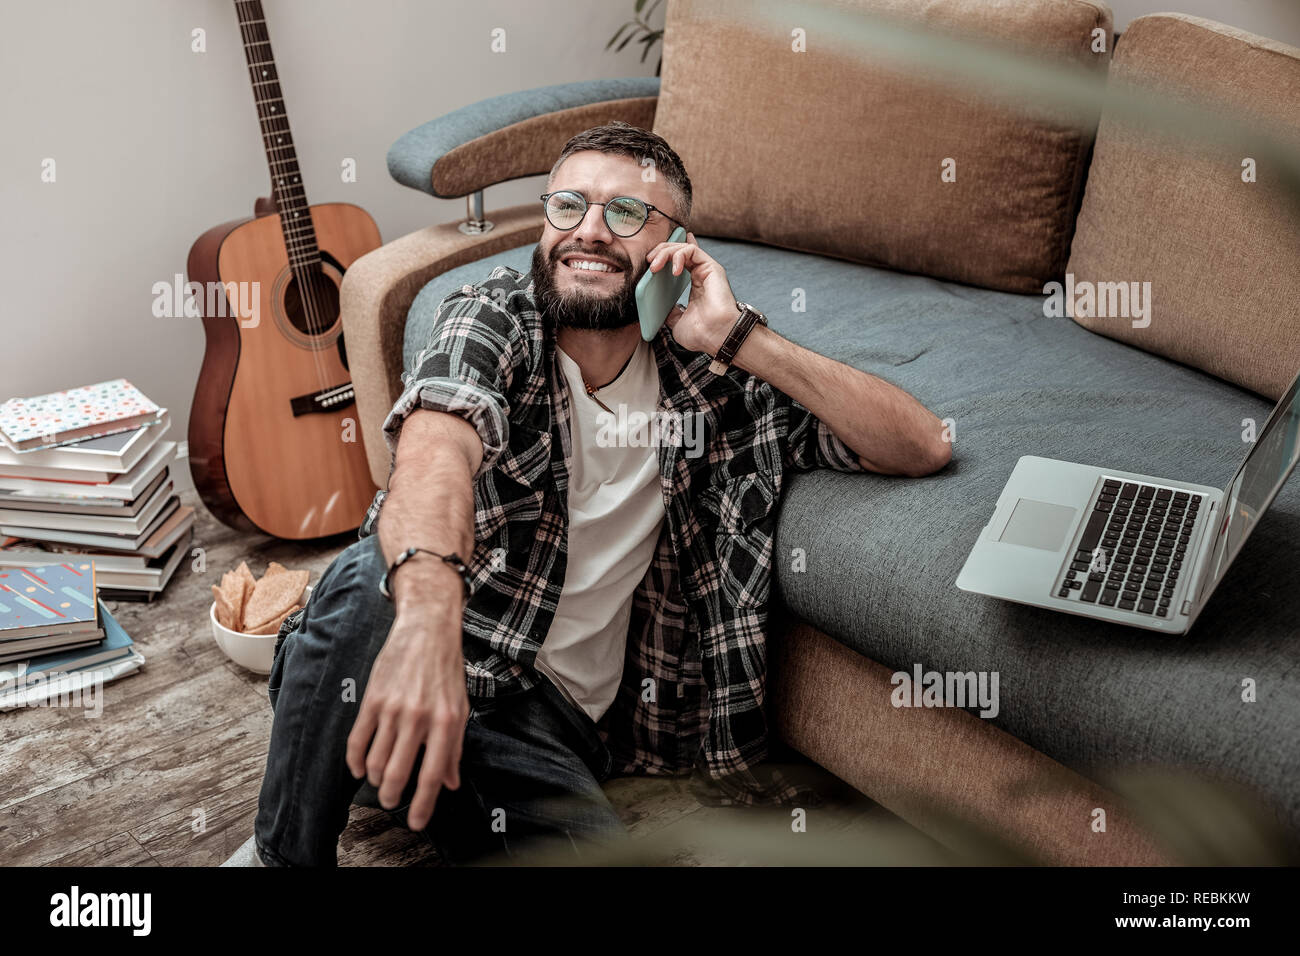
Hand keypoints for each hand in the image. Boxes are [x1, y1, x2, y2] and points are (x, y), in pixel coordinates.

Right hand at [345, 606, 468, 830]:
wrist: (427, 629)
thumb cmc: (447, 669)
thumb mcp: (462, 707)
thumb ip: (456, 747)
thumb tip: (451, 782)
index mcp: (447, 722)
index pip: (433, 774)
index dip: (423, 804)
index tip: (415, 822)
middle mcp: (420, 717)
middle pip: (398, 773)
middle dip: (392, 796)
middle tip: (392, 801)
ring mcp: (393, 708)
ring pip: (376, 761)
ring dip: (376, 779)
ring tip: (381, 781)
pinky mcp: (373, 699)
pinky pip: (358, 740)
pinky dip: (356, 761)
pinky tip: (360, 768)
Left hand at [646, 231, 740, 354]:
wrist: (715, 336)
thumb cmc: (702, 334)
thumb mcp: (676, 322)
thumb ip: (669, 311)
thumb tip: (658, 308)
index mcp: (696, 286)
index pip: (682, 261)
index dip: (667, 253)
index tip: (651, 256)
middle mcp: (702, 275)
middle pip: (679, 251)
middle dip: (660, 252)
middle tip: (649, 262)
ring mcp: (706, 270)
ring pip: (683, 247)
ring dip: (665, 252)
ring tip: (655, 266)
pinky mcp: (711, 267)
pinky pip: (692, 250)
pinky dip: (678, 255)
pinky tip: (673, 270)